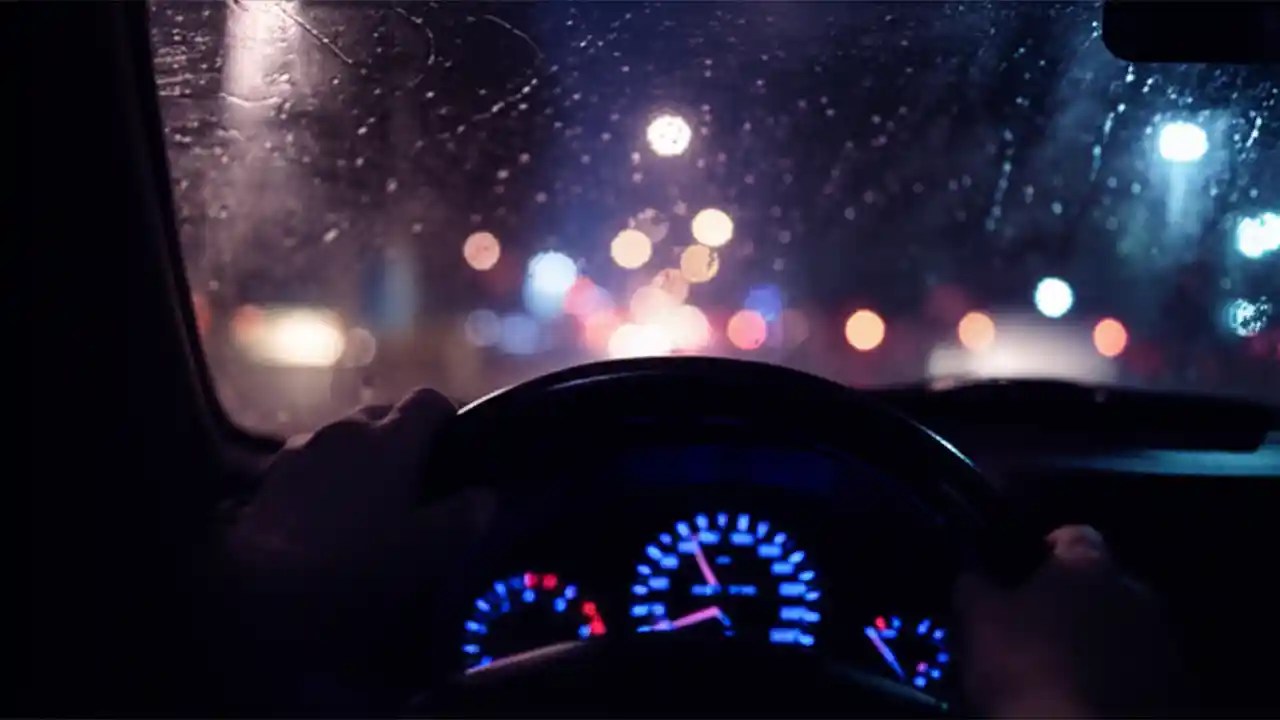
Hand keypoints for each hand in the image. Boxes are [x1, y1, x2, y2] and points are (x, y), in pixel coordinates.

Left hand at [229, 387, 455, 578]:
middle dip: (402, 439)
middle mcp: (346, 429)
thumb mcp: (427, 551)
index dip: (449, 416)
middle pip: (384, 415)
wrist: (261, 587)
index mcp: (391, 439)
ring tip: (368, 502)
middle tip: (416, 481)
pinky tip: (327, 517)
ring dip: (361, 459)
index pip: (430, 400)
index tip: (458, 446)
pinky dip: (327, 479)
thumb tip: (486, 497)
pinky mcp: (270, 475)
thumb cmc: (356, 564)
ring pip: (344, 439)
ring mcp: (302, 447)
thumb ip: (464, 518)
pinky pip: (311, 463)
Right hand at [954, 525, 1180, 716]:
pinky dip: (1117, 678)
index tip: (1019, 576)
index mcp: (1090, 566)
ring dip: (1098, 640)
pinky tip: (1087, 696)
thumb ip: (974, 582)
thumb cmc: (1026, 668)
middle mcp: (1137, 594)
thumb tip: (972, 567)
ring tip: (1063, 669)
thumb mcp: (977, 619)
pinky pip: (1138, 671)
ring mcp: (1163, 644)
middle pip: (1101, 584)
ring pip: (1122, 628)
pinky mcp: (1176, 691)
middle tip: (1038, 628)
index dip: (1043, 551)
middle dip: (1075, 599)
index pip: (1072, 534)